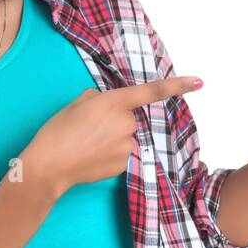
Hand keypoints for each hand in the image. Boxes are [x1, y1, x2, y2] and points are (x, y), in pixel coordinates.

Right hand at [21, 75, 204, 197]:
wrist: (49, 165)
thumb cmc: (58, 130)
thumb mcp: (79, 103)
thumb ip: (102, 99)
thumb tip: (112, 108)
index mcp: (114, 102)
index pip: (152, 91)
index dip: (177, 86)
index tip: (198, 82)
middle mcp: (127, 123)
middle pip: (132, 118)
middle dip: (117, 121)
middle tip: (90, 129)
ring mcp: (128, 145)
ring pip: (127, 137)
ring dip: (114, 139)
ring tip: (88, 144)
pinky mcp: (125, 164)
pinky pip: (124, 153)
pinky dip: (111, 154)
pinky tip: (92, 157)